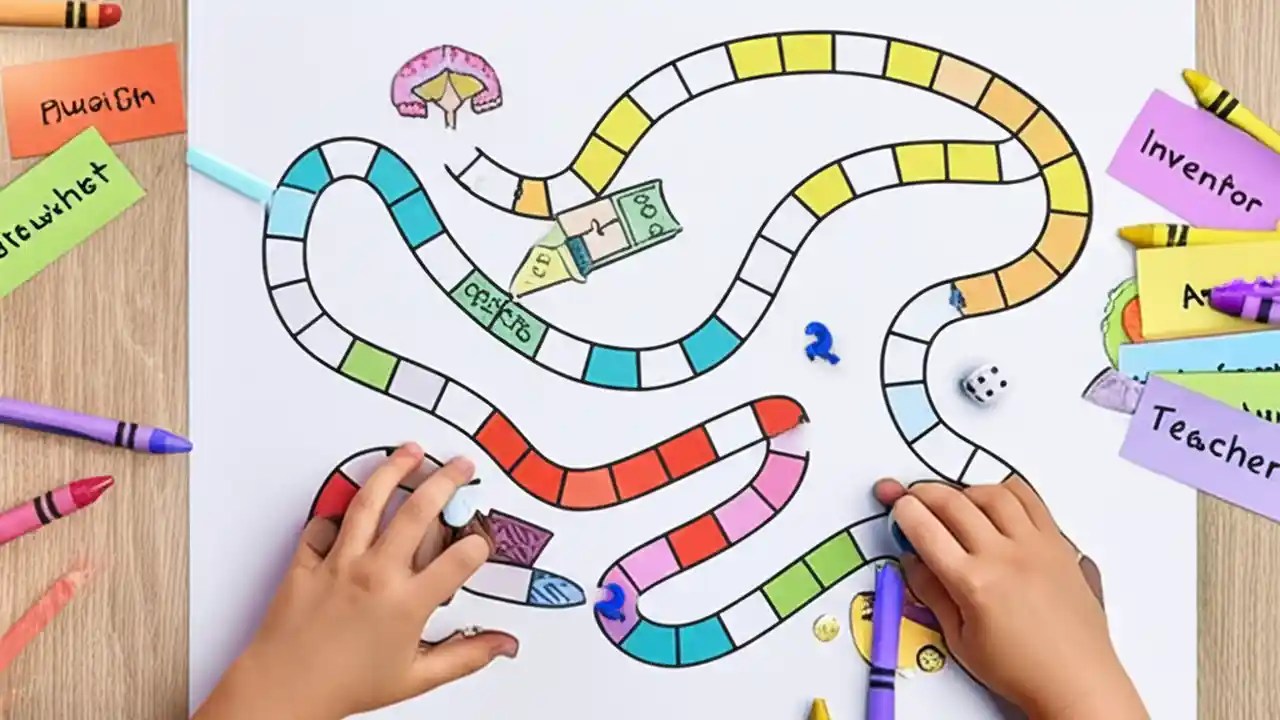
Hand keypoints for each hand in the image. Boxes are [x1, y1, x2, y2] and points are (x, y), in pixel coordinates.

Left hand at [194, 443, 517, 719]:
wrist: (283, 690)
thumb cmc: (346, 686)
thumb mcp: (416, 677)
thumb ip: (465, 656)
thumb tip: (502, 645)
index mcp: (407, 603)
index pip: (460, 559)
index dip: (479, 545)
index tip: (481, 541)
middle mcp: (375, 575)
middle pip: (418, 511)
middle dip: (447, 480)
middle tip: (461, 466)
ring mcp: (340, 563)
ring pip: (370, 502)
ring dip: (393, 470)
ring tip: (410, 451)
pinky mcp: (308, 561)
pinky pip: (323, 525)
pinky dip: (335, 514)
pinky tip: (348, 508)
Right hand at [873, 477, 1146, 719]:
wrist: (1076, 680)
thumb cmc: (1021, 670)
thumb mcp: (960, 640)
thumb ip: (932, 594)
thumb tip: (911, 561)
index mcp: (974, 584)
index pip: (925, 529)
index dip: (903, 511)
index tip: (896, 508)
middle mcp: (1005, 557)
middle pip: (953, 502)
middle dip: (923, 493)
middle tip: (913, 498)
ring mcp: (1035, 546)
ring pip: (992, 493)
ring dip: (964, 491)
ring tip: (954, 503)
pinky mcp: (1059, 544)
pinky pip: (1031, 499)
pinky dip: (1007, 492)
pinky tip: (995, 503)